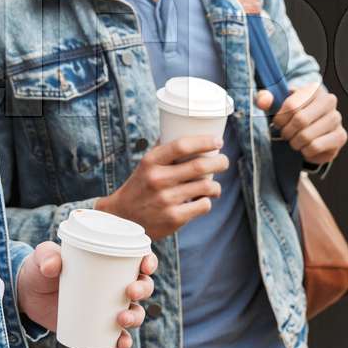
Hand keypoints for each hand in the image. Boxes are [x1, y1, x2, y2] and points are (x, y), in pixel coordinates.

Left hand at [16, 241, 158, 347]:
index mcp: (109, 261)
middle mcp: (115, 284)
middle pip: (142, 286)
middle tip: (130, 291)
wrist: (28, 295)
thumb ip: (46, 256)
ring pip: (135, 311)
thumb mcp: (42, 259)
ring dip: (135, 316)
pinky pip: (119, 336)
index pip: (137, 258)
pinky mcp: (99, 326)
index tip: (145, 265)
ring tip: (122, 318)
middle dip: (143, 289)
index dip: (148, 261)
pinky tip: (121, 343)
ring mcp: (109, 307)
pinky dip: (124, 341)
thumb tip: (52, 266)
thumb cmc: (41, 269)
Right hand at [95, 135, 228, 239]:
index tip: (218, 141)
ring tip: (214, 186)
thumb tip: (184, 128)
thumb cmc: (140, 186)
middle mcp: (157, 179)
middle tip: (224, 161)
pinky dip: (207, 202)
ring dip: (216, 186)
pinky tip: (203, 200)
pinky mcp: (173, 218)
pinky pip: (203, 205)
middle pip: (199, 166)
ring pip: (206, 187)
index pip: (181, 145)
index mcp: (150, 162)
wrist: (123, 219)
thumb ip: (163, 150)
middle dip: (220, 162)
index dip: (204, 141)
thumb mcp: (145, 165)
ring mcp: (166, 200)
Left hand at [255, 83, 345, 164]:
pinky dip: (306, 151)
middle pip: (300, 120)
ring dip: (295, 142)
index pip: (291, 105)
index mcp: (313, 89)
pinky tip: (306, 147)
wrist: (309, 133)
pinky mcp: (340, 136)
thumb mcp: (276, 106)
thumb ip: (265, 99)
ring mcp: (336, 118)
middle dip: (287, 131)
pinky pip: (316, 147)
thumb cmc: (293, 116)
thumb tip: (263, 101)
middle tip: (286, 134)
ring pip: (307, 136)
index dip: (280, 118)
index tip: (278, 122)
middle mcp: (329, 101)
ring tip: (296, 140)